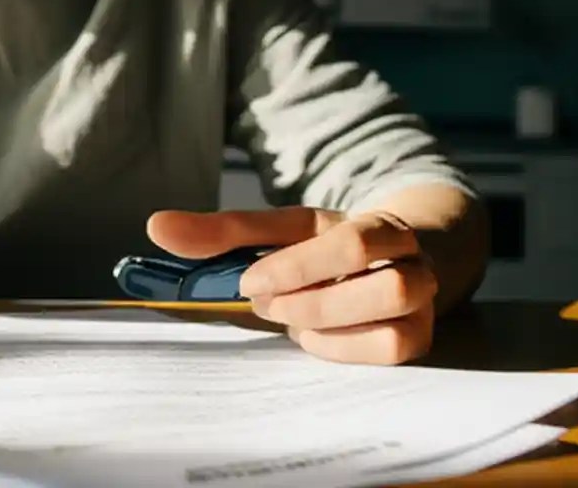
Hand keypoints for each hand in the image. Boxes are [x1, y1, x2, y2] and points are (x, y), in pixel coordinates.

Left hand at [147, 207, 437, 364]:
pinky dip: (340, 349)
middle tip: (265, 303)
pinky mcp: (416, 340)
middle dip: (314, 301)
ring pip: (391, 327)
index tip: (248, 280)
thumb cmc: (322, 249)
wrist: (388, 263)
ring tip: (288, 318)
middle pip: (385, 288)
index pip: (352, 243)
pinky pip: (389, 352)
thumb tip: (156, 226)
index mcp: (379, 225)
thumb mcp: (276, 232)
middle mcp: (414, 264)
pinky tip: (311, 337)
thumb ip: (221, 230)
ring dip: (326, 327)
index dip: (296, 267)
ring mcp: (421, 307)